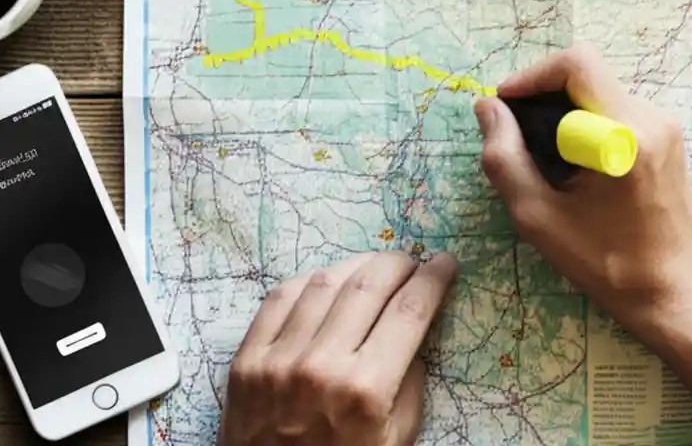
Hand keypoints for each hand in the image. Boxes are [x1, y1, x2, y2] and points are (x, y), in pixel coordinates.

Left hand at [219, 251, 457, 445]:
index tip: (445, 264)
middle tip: (412, 262)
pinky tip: (327, 281)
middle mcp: (321, 366)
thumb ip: (409, 382)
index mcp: (365, 391)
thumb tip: (416, 326)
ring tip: (373, 268)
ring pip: (324, 282)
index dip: (433, 280)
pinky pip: (279, 298)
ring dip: (356, 265)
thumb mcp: (395, 441)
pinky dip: (309, 280)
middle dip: (398, 264)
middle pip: (368, 285)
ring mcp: (278, 360)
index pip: (409, 312)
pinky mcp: (247, 360)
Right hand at [473, 43, 691, 335]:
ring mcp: (666, 127)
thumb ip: (504, 158)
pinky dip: (586, 125)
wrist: (677, 293)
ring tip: (543, 160)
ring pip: (600, 93)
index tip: (504, 107)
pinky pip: (617, 111)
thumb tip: (487, 108)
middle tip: (516, 138)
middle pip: (586, 75)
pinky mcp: (669, 140)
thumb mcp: (539, 217)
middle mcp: (652, 118)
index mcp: (624, 133)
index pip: (577, 63)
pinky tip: (574, 168)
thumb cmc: (608, 264)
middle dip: (543, 96)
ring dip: (565, 114)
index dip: (531, 75)